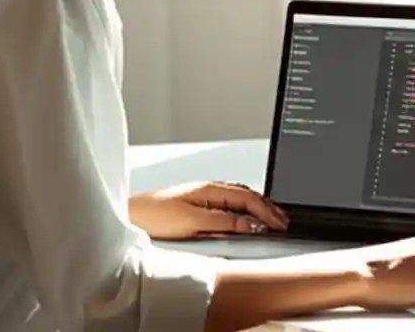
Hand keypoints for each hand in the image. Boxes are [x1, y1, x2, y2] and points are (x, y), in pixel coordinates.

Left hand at [128, 181, 289, 239]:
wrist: (129, 217)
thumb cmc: (154, 216)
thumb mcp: (192, 222)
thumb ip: (223, 221)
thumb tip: (250, 224)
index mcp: (210, 189)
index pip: (248, 198)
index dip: (267, 211)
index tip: (280, 225)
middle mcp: (208, 190)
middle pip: (247, 195)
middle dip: (268, 207)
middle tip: (284, 221)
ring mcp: (202, 197)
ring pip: (239, 199)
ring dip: (257, 209)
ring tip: (272, 220)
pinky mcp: (196, 207)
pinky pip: (229, 206)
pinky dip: (244, 212)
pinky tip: (246, 220)